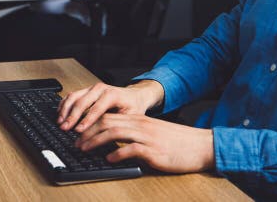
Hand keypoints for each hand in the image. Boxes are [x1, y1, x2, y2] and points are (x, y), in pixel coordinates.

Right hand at [57, 81, 163, 131]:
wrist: (134, 96)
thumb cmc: (133, 107)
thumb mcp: (131, 117)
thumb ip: (118, 124)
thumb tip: (106, 137)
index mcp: (112, 94)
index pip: (96, 108)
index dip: (86, 120)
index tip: (78, 131)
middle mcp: (100, 89)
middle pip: (82, 101)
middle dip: (72, 116)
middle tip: (65, 128)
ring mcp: (92, 88)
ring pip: (74, 96)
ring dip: (65, 110)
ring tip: (60, 122)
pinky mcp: (86, 90)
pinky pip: (72, 95)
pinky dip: (64, 104)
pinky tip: (60, 114)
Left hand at [76, 113, 214, 173]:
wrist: (200, 146)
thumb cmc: (178, 144)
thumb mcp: (154, 135)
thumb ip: (136, 136)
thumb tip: (115, 146)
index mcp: (140, 120)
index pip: (109, 117)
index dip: (91, 125)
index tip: (79, 134)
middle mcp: (141, 125)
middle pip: (107, 123)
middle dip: (88, 132)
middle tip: (76, 142)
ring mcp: (146, 137)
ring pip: (114, 133)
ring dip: (95, 141)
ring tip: (85, 149)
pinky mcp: (153, 150)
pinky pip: (130, 149)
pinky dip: (116, 153)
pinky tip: (108, 159)